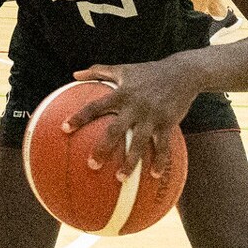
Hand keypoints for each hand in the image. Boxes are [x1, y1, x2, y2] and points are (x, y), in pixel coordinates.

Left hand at [66, 58, 201, 178]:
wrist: (183, 72)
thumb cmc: (148, 72)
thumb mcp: (123, 69)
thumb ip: (98, 72)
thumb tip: (74, 74)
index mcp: (120, 94)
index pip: (95, 106)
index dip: (79, 117)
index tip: (64, 128)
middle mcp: (135, 106)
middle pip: (115, 130)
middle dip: (103, 148)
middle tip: (92, 165)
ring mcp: (152, 116)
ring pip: (139, 143)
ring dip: (130, 162)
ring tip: (120, 178)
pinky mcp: (168, 123)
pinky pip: (164, 146)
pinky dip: (160, 161)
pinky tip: (155, 175)